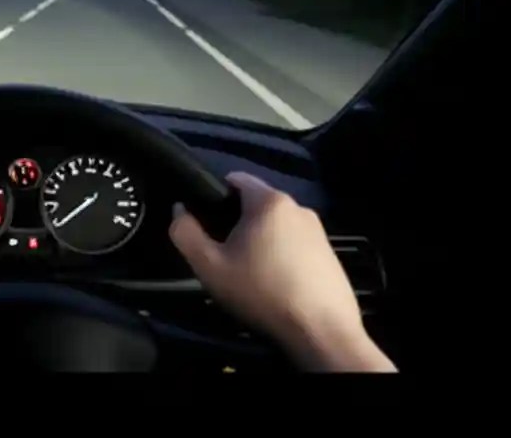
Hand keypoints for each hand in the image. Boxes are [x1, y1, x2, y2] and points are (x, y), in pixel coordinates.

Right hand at [169, 172, 394, 371]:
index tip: (206, 226)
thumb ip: (185, 233)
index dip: (214, 196)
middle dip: (237, 224)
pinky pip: (296, 245)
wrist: (321, 332)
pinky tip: (277, 286)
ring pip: (276, 227)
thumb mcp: (210, 266)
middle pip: (256, 205)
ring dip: (260, 242)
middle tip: (225, 257)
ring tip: (250, 276)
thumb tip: (180, 210)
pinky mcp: (330, 254)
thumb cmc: (262, 292)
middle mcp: (299, 207)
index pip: (235, 178)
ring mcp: (319, 231)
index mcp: (269, 201)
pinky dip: (282, 258)